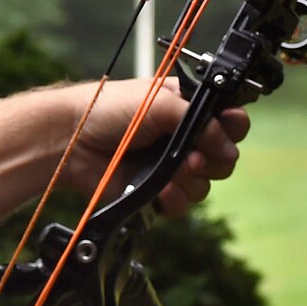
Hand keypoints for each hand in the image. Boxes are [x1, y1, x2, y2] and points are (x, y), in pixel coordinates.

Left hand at [62, 79, 249, 216]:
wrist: (73, 141)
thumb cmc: (110, 110)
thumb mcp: (161, 102)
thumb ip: (201, 122)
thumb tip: (228, 148)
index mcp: (187, 108)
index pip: (228, 119)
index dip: (233, 126)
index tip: (228, 129)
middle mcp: (182, 137)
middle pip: (223, 156)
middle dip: (215, 158)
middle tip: (195, 156)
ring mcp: (170, 166)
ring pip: (205, 183)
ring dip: (193, 179)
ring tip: (174, 171)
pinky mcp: (156, 192)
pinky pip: (182, 203)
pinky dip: (176, 198)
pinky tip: (162, 190)